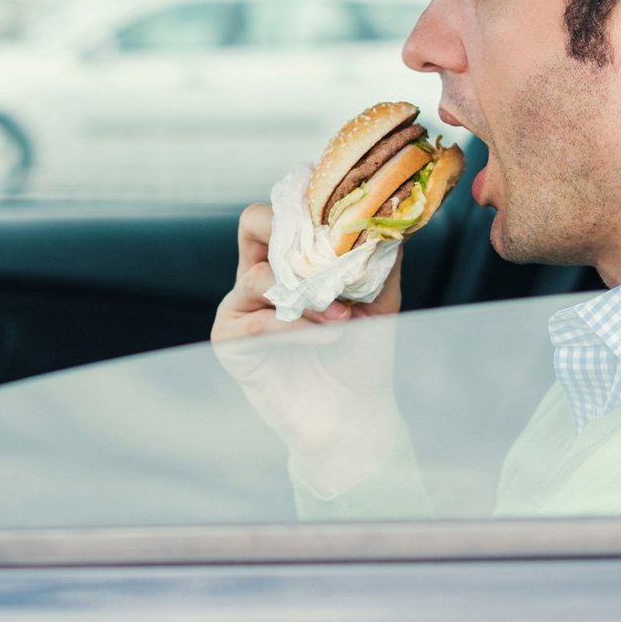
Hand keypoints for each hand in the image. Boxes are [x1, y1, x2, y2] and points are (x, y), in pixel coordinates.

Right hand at [212, 203, 404, 494]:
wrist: (351, 413)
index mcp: (286, 261)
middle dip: (292, 238)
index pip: (278, 213)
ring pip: (260, 276)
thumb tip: (390, 221)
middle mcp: (257, 276)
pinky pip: (257, 318)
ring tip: (342, 317)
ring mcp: (239, 307)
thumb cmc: (361, 354)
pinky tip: (329, 336)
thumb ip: (379, 260)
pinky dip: (296, 326)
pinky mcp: (230, 340)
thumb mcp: (380, 300)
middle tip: (326, 259)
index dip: (301, 207)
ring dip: (308, 294)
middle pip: (252, 224)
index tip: (337, 220)